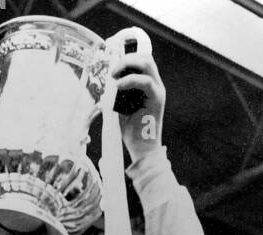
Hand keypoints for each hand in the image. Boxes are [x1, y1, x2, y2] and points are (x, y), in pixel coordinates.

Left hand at [108, 35, 164, 159]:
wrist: (143, 152)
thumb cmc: (131, 133)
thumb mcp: (119, 107)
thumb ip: (115, 93)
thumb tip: (105, 80)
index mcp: (147, 85)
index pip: (141, 60)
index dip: (127, 54)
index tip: (112, 56)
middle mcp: (155, 85)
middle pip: (145, 57)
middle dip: (126, 58)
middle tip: (112, 69)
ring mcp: (157, 90)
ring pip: (147, 63)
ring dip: (127, 64)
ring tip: (114, 75)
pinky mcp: (157, 99)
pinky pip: (145, 80)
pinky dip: (130, 80)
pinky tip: (119, 85)